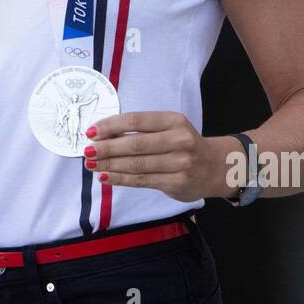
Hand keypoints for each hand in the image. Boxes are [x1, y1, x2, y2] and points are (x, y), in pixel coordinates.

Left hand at [83, 111, 236, 201]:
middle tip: (87, 150)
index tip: (91, 131)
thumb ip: (143, 131)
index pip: (136, 121)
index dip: (111, 126)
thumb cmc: (184, 145)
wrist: (216, 167)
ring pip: (136, 164)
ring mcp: (179, 163)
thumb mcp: (169, 129)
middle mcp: (179, 140)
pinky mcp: (176, 182)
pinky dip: (120, 179)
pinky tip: (105, 177)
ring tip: (91, 164)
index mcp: (173, 121)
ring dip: (109, 165)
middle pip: (135, 144)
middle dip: (106, 148)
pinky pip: (142, 180)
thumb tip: (104, 135)